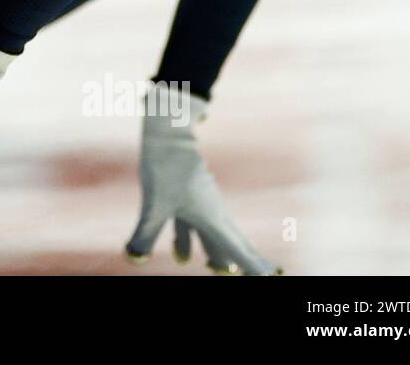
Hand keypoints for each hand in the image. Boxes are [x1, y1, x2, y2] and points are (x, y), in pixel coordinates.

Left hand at [126, 83, 280, 274]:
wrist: (168, 133)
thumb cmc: (165, 167)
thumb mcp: (154, 205)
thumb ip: (146, 234)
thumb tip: (134, 258)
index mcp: (213, 218)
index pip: (240, 250)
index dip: (256, 266)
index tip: (276, 275)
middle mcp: (213, 212)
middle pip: (231, 244)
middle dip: (241, 262)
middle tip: (262, 275)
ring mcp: (202, 204)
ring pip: (213, 235)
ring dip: (216, 254)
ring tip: (215, 270)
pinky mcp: (189, 198)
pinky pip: (195, 227)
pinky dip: (194, 242)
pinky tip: (181, 254)